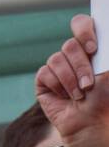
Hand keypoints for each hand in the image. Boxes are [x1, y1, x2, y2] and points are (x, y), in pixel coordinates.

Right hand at [36, 15, 108, 146]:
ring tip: (79, 95)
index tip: (93, 49)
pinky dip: (57, 86)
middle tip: (89, 84)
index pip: (81, 24)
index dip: (84, 31)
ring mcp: (56, 67)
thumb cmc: (105, 97)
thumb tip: (97, 42)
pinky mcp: (43, 81)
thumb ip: (106, 52)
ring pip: (56, 60)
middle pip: (69, 44)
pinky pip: (45, 73)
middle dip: (81, 66)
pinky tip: (64, 97)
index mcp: (90, 47)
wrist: (91, 121)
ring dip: (70, 80)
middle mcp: (72, 55)